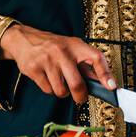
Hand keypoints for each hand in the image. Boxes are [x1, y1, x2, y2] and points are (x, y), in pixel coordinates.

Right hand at [0, 24, 115, 103]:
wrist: (24, 39)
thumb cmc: (53, 46)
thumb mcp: (72, 48)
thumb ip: (86, 64)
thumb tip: (104, 82)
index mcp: (76, 45)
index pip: (96, 58)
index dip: (105, 74)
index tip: (111, 87)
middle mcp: (62, 52)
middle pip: (77, 84)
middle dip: (80, 96)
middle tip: (80, 97)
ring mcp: (47, 61)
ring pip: (61, 91)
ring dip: (63, 92)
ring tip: (60, 82)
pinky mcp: (34, 69)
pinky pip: (48, 90)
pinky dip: (50, 89)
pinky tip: (48, 79)